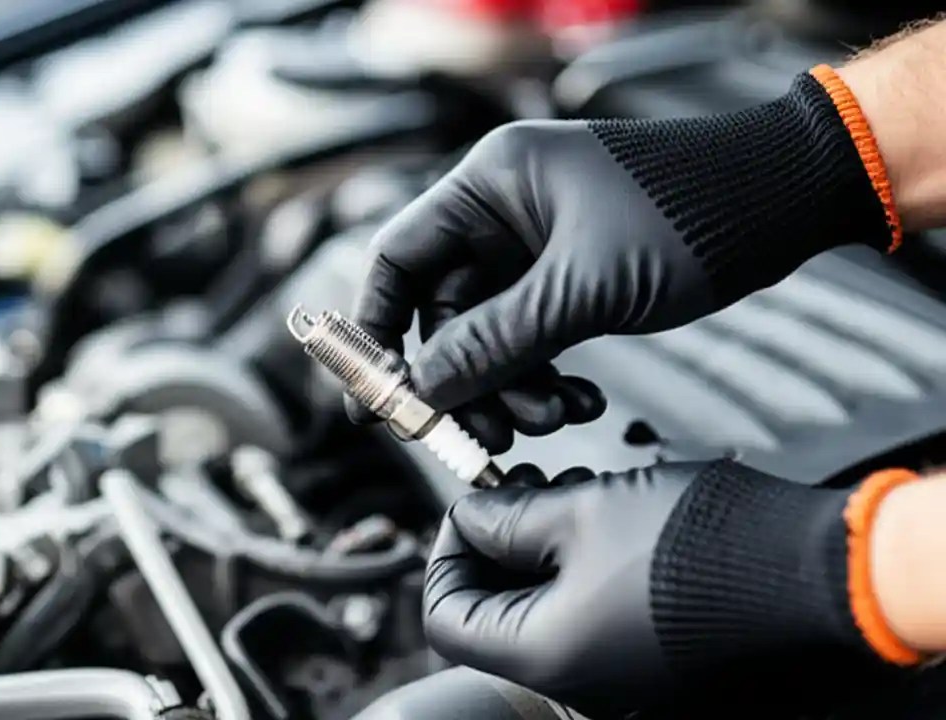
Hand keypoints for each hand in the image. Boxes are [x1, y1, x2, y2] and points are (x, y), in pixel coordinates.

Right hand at [349, 70, 897, 446]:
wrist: (786, 202)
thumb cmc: (690, 215)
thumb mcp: (582, 289)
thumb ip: (494, 342)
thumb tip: (421, 389)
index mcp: (490, 184)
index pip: (397, 258)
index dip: (375, 328)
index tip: (378, 392)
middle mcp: (502, 213)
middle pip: (441, 312)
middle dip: (461, 379)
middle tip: (479, 435)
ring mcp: (535, 247)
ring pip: (487, 336)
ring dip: (509, 387)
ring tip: (554, 419)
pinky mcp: (567, 279)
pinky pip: (529, 339)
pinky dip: (544, 377)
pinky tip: (582, 402)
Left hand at [422, 460, 885, 715]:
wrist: (812, 570)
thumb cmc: (702, 544)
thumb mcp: (581, 510)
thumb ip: (506, 516)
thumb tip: (468, 515)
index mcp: (543, 653)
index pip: (445, 614)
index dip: (445, 552)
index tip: (467, 505)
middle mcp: (577, 681)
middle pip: (493, 614)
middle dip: (499, 542)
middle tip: (518, 490)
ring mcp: (618, 677)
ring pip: (544, 609)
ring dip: (541, 548)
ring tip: (570, 492)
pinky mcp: (652, 661)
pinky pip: (589, 617)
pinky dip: (580, 568)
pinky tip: (605, 517)